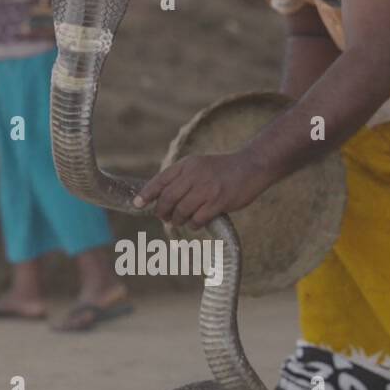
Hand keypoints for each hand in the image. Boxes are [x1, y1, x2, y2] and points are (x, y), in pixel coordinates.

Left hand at [132, 152, 270, 228]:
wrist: (252, 166)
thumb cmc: (223, 170)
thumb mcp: (199, 166)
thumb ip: (182, 178)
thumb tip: (161, 199)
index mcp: (187, 164)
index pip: (160, 180)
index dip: (146, 194)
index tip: (137, 204)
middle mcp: (194, 174)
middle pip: (167, 199)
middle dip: (162, 212)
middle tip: (165, 217)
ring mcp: (207, 188)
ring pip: (181, 211)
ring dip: (178, 220)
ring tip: (182, 220)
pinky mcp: (218, 201)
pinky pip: (197, 219)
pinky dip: (194, 224)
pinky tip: (198, 222)